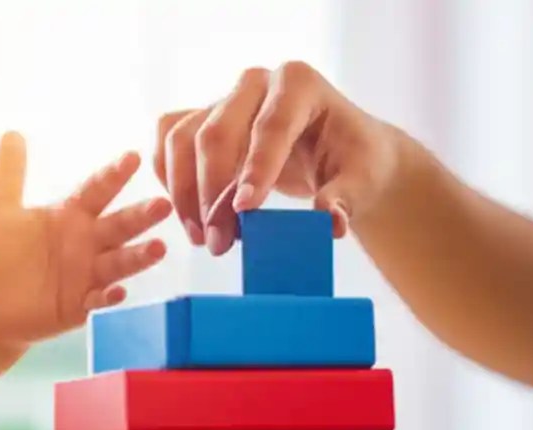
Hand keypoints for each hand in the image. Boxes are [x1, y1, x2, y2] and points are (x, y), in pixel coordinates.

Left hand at [0, 132, 170, 349]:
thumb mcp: (0, 210)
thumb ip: (10, 173)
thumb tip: (12, 133)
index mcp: (71, 216)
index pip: (97, 191)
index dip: (114, 176)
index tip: (133, 157)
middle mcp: (87, 243)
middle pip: (119, 226)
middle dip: (141, 217)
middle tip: (163, 204)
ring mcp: (87, 275)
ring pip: (119, 263)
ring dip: (139, 256)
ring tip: (158, 248)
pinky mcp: (80, 306)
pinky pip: (99, 301)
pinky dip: (109, 297)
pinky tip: (119, 291)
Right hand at [154, 62, 401, 255]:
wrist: (344, 156)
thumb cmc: (356, 163)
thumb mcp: (362, 181)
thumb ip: (345, 199)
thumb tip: (329, 222)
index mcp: (299, 83)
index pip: (270, 126)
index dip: (255, 169)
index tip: (244, 211)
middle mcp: (256, 83)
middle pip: (216, 131)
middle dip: (212, 192)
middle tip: (219, 243)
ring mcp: (226, 99)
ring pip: (183, 137)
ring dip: (184, 193)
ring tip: (203, 239)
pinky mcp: (205, 118)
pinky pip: (170, 140)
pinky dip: (170, 178)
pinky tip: (186, 215)